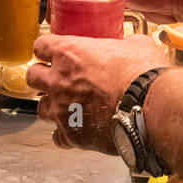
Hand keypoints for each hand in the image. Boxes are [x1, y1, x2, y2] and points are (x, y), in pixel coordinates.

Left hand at [28, 32, 168, 152]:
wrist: (151, 108)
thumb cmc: (143, 74)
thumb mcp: (136, 46)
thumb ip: (124, 45)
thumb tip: (131, 46)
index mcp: (70, 54)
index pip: (41, 46)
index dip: (47, 50)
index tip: (52, 53)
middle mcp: (58, 81)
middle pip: (32, 76)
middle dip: (42, 77)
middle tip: (56, 80)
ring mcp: (62, 110)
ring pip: (41, 108)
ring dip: (52, 106)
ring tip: (68, 107)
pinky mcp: (71, 135)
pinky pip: (57, 137)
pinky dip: (65, 134)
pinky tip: (77, 130)